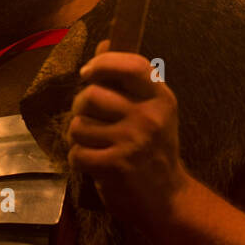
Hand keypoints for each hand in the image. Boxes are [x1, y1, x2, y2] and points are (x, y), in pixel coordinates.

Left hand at [67, 40, 189, 225]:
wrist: (167, 200)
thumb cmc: (153, 151)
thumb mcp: (151, 111)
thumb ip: (127, 80)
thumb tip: (104, 43)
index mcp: (161, 98)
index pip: (132, 64)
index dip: (103, 63)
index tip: (88, 73)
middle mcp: (149, 116)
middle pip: (91, 95)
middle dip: (81, 108)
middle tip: (92, 121)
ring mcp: (133, 141)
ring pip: (78, 125)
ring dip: (79, 138)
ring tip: (97, 145)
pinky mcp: (116, 165)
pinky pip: (77, 152)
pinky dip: (78, 160)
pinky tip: (94, 164)